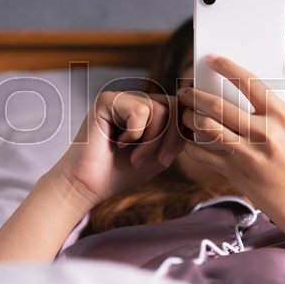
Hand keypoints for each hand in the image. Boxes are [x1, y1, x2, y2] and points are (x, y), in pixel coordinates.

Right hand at [49, 91, 184, 211]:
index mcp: (148, 110)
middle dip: (171, 138)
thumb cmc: (120, 173)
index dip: (181, 133)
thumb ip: (177, 135)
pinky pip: (140, 111)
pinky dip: (136, 135)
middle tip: (158, 160)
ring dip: (153, 141)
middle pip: (174, 106)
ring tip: (135, 157)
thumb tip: (197, 117)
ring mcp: (121, 97)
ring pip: (160, 109)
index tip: (167, 158)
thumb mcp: (159, 154)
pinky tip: (118, 143)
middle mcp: (135, 99)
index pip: (180, 108)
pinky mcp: (107, 100)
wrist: (87, 186)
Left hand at [177, 50, 284, 229]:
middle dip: (196, 94)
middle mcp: (264, 133)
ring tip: (185, 113)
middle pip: (219, 105)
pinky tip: (188, 139)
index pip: (250, 82)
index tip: (212, 58)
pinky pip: (203, 154)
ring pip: (207, 127)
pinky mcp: (235, 172)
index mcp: (282, 116)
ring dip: (189, 117)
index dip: (227, 67)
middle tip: (185, 90)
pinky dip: (191, 145)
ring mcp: (248, 154)